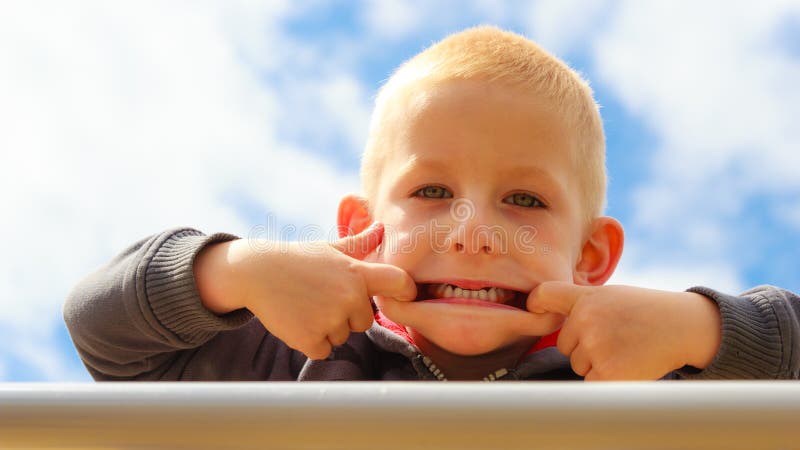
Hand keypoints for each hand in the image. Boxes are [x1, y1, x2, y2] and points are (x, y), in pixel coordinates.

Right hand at [195, 223, 416, 359]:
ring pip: (342, 337)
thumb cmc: (297, 259)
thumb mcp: (330, 248)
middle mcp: (349, 297)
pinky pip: (323, 350)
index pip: (400, 282)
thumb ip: (359, 244)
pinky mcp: (311, 339)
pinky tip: (297, 321)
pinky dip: (311, 342)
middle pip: (364, 321)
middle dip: (346, 315)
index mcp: (358, 273)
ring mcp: (330, 319)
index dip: (407, 291)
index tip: (403, 295)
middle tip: (321, 298)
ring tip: (306, 306)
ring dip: (326, 329)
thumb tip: (381, 228)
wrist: (256, 272)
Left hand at [527, 281, 721, 379]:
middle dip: (584, 346)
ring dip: (596, 364)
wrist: (683, 326)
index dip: (536, 302)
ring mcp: (596, 345)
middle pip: (565, 344)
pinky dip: (605, 380)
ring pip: (578, 365)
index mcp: (587, 297)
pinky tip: (626, 365)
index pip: (547, 294)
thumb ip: (583, 304)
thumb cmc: (647, 312)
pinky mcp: (607, 372)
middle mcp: (587, 319)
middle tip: (615, 338)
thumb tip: (546, 314)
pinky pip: (590, 382)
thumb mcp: (612, 295)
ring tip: (625, 349)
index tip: (532, 307)